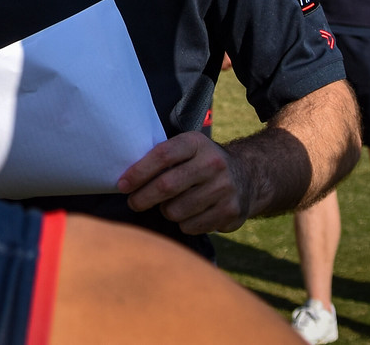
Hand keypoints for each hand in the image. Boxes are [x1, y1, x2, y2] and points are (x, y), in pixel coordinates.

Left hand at [116, 132, 247, 235]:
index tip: (122, 185)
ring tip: (169, 205)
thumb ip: (163, 158)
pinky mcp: (229, 211)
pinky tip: (189, 214)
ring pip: (176, 210)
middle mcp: (213, 163)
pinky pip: (191, 226)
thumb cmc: (201, 164)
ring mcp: (223, 188)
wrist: (247, 176)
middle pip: (166, 186)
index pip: (162, 155)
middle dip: (143, 198)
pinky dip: (183, 224)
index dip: (138, 172)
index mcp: (196, 143)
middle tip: (133, 202)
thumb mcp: (187, 150)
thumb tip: (125, 179)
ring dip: (166, 212)